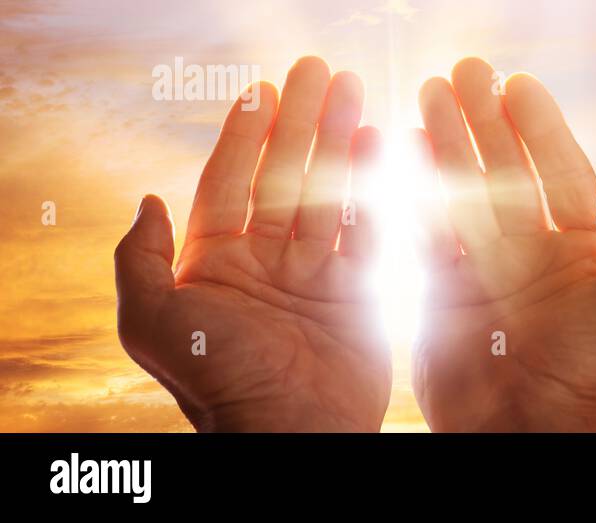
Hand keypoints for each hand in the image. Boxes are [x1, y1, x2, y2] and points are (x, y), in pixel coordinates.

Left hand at [114, 57, 389, 431]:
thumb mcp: (153, 323)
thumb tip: (147, 199)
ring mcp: (312, 273)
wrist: (289, 432)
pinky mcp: (354, 290)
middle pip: (282, 174)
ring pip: (326, 191)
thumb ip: (140, 260)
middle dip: (299, 120)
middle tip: (317, 70)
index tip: (259, 89)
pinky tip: (378, 144)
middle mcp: (263, 260)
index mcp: (213, 262)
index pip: (228, 180)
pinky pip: (365, 227)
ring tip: (351, 92)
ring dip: (338, 140)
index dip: (243, 132)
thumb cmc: (217, 384)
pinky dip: (372, 187)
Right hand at [412, 58, 595, 431]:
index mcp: (586, 250)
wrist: (529, 429)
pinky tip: (407, 147)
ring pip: (466, 190)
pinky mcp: (447, 290)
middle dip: (486, 120)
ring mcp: (489, 270)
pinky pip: (429, 227)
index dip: (540, 125)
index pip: (561, 171)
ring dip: (448, 141)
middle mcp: (537, 253)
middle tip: (463, 71)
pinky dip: (418, 188)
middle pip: (508, 171)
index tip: (517, 83)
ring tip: (429, 91)